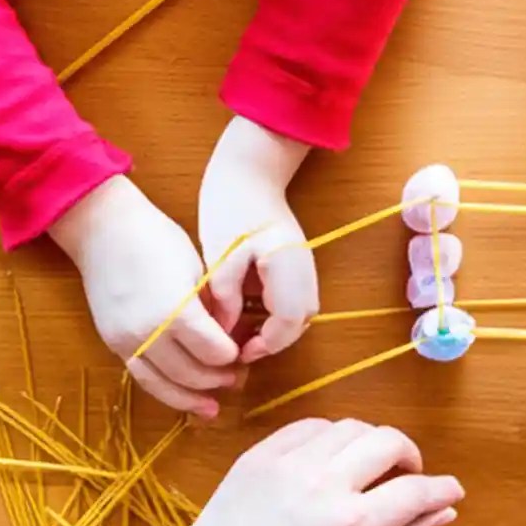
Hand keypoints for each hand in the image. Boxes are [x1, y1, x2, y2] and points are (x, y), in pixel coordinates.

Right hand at [50, 176, 238, 416]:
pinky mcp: (113, 343)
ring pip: (163, 385)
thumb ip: (212, 308)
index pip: (213, 351)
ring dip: (190, 398)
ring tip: (212, 406)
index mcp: (176, 311)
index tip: (240, 352)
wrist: (103, 230)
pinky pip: (142, 377)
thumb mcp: (196, 270)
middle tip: (234, 377)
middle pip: (190, 373)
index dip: (231, 356)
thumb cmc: (156, 239)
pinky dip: (164, 391)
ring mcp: (126, 341)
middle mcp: (148, 332)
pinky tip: (182, 397)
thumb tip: (228, 337)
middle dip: (216, 379)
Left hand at [151, 418, 464, 525]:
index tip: (452, 490)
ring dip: (370, 441)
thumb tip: (442, 513)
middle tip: (410, 476)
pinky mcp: (258, 454)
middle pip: (388, 441)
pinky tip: (330, 459)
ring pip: (350, 425)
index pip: (416, 489)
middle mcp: (323, 483)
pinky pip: (308, 426)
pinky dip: (330, 436)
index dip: (442, 488)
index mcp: (351, 525)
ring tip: (368, 468)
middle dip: (411, 455)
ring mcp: (287, 463)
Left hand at [200, 116, 317, 363]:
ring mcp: (305, 266)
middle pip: (301, 321)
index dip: (267, 344)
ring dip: (277, 328)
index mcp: (286, 266)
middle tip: (241, 347)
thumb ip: (226, 298)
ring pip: (301, 312)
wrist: (249, 173)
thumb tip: (225, 333)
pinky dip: (278, 313)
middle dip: (274, 340)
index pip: (288, 322)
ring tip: (245, 334)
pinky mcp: (298, 263)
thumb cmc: (230, 208)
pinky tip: (252, 313)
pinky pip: (295, 298)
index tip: (239, 352)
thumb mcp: (220, 256)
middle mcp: (304, 270)